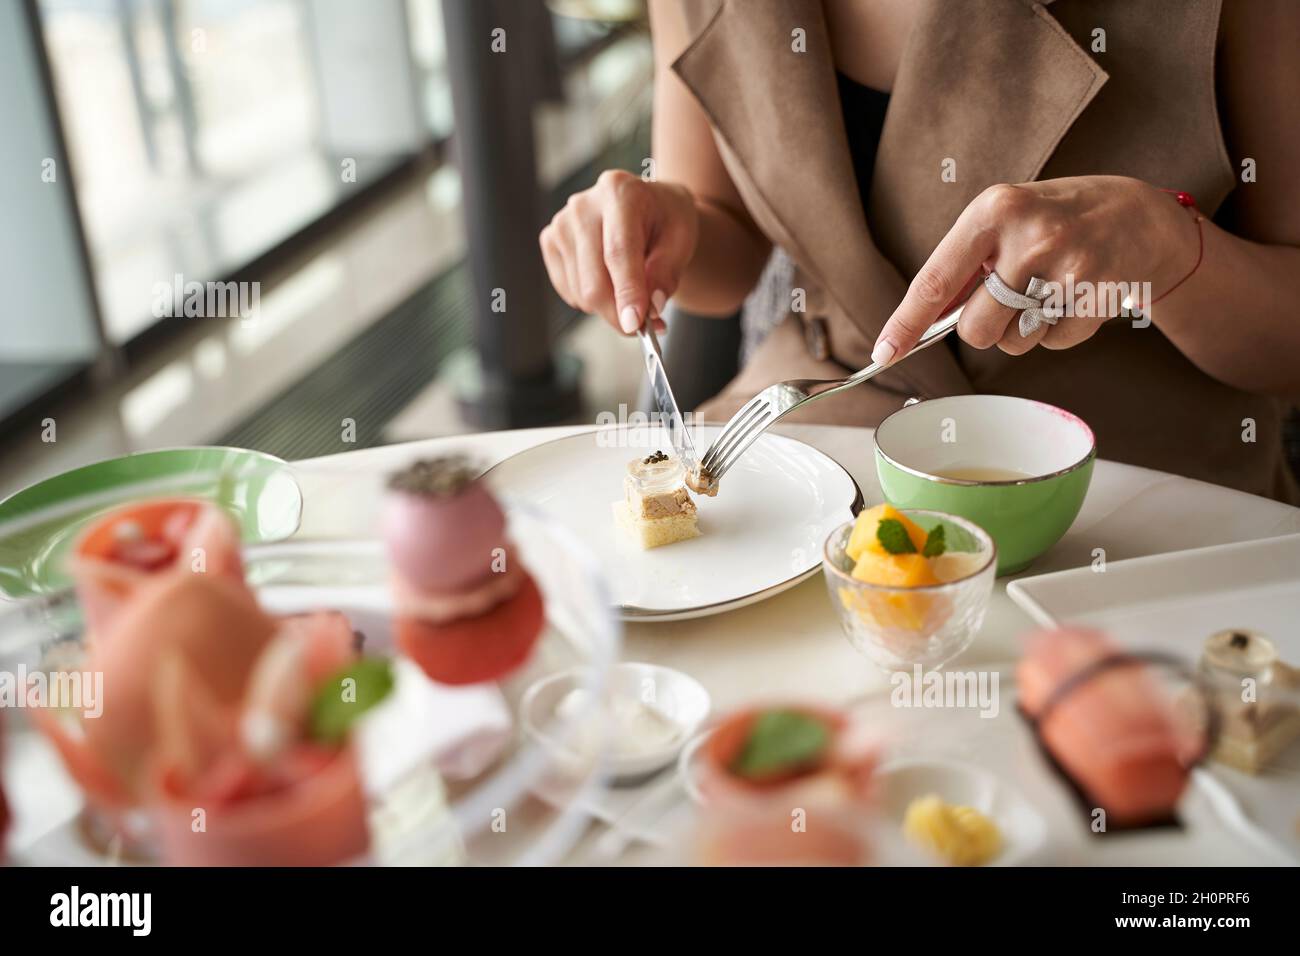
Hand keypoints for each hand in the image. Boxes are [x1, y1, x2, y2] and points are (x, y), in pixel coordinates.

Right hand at [540, 170, 698, 333]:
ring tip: (632, 293)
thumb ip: (667, 273)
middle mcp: (583, 205)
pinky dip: (592, 300)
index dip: (627, 293)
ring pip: (581, 293)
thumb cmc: (665, 218)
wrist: (646, 203)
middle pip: (594, 281)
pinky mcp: (550, 241)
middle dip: (618, 313)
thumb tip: (651, 308)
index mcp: (620, 192)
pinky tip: (610, 280)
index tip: (635, 324)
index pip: (619, 252)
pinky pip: (569, 291)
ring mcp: (562, 223)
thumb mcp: (681, 239)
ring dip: (609, 308)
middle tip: (644, 326)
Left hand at [871, 176, 1193, 362]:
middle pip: (975, 329)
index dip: (905, 324)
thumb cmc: (1057, 218)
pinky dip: (1057, 331)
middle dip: (985, 326)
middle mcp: (1028, 235)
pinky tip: (1074, 296)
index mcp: (993, 210)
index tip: (884, 353)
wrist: (1140, 214)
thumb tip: (921, 320)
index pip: (934, 281)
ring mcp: (1066, 265)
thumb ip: (964, 265)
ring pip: (1013, 341)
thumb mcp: (1005, 219)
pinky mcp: (1095, 294)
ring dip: (1023, 329)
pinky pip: (1053, 343)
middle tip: (1010, 297)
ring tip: (1047, 289)